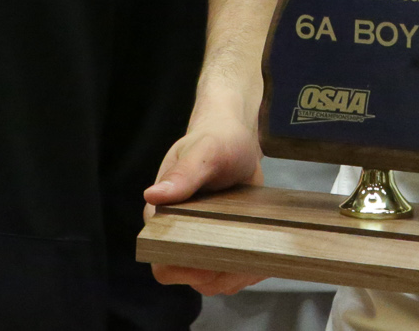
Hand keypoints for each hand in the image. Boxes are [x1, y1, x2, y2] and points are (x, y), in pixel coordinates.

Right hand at [143, 109, 266, 294]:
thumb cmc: (216, 139)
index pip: (162, 260)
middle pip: (192, 276)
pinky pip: (232, 271)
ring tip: (260, 257)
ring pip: (214, 279)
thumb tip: (153, 195)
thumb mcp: (204, 151)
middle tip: (247, 256)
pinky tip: (265, 256)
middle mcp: (179, 234)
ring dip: (237, 275)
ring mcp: (203, 241)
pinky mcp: (224, 243)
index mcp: (162, 216)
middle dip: (220, 274)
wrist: (238, 139)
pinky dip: (249, 269)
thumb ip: (183, 174)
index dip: (185, 267)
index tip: (214, 257)